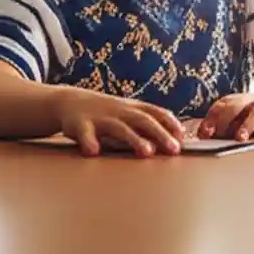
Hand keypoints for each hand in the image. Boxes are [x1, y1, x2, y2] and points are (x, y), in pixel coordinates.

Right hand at [54, 89, 183, 157]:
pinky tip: (94, 152)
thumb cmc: (106, 113)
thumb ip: (149, 125)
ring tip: (147, 152)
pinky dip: (89, 142)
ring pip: (119, 128)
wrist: (69, 102)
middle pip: (143, 121)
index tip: (183, 137)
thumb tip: (177, 140)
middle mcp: (120, 111)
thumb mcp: (128, 113)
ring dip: (134, 139)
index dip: (171, 124)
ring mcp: (100, 118)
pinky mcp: (80, 126)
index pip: (156, 113)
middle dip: (160, 134)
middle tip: (174, 150)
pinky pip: (85, 134)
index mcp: (132, 108)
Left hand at [199, 90, 253, 140]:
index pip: (219, 107)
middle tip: (219, 134)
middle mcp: (249, 101)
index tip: (204, 133)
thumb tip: (202, 138)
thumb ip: (222, 126)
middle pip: (235, 106)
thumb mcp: (238, 118)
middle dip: (225, 120)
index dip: (210, 119)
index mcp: (235, 101)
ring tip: (241, 138)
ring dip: (248, 124)